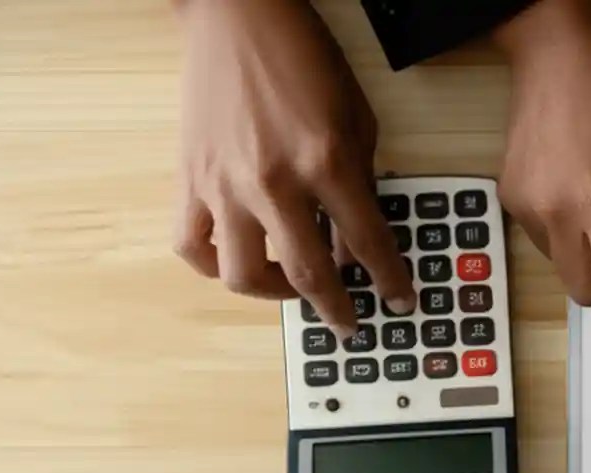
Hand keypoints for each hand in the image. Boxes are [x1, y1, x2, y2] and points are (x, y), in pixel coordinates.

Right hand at [173, 0, 413, 336]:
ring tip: (292, 291)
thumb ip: (361, 184)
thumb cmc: (305, 62)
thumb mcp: (357, 119)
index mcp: (327, 163)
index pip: (368, 244)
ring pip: (245, 276)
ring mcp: (226, 186)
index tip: (399, 302)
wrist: (239, 18)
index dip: (389, 281)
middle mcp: (276, 183)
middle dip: (337, 310)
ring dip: (275, 296)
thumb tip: (354, 242)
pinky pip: (193, 247)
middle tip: (348, 324)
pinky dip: (214, 267)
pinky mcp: (190, 180)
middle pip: (309, 275)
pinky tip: (238, 262)